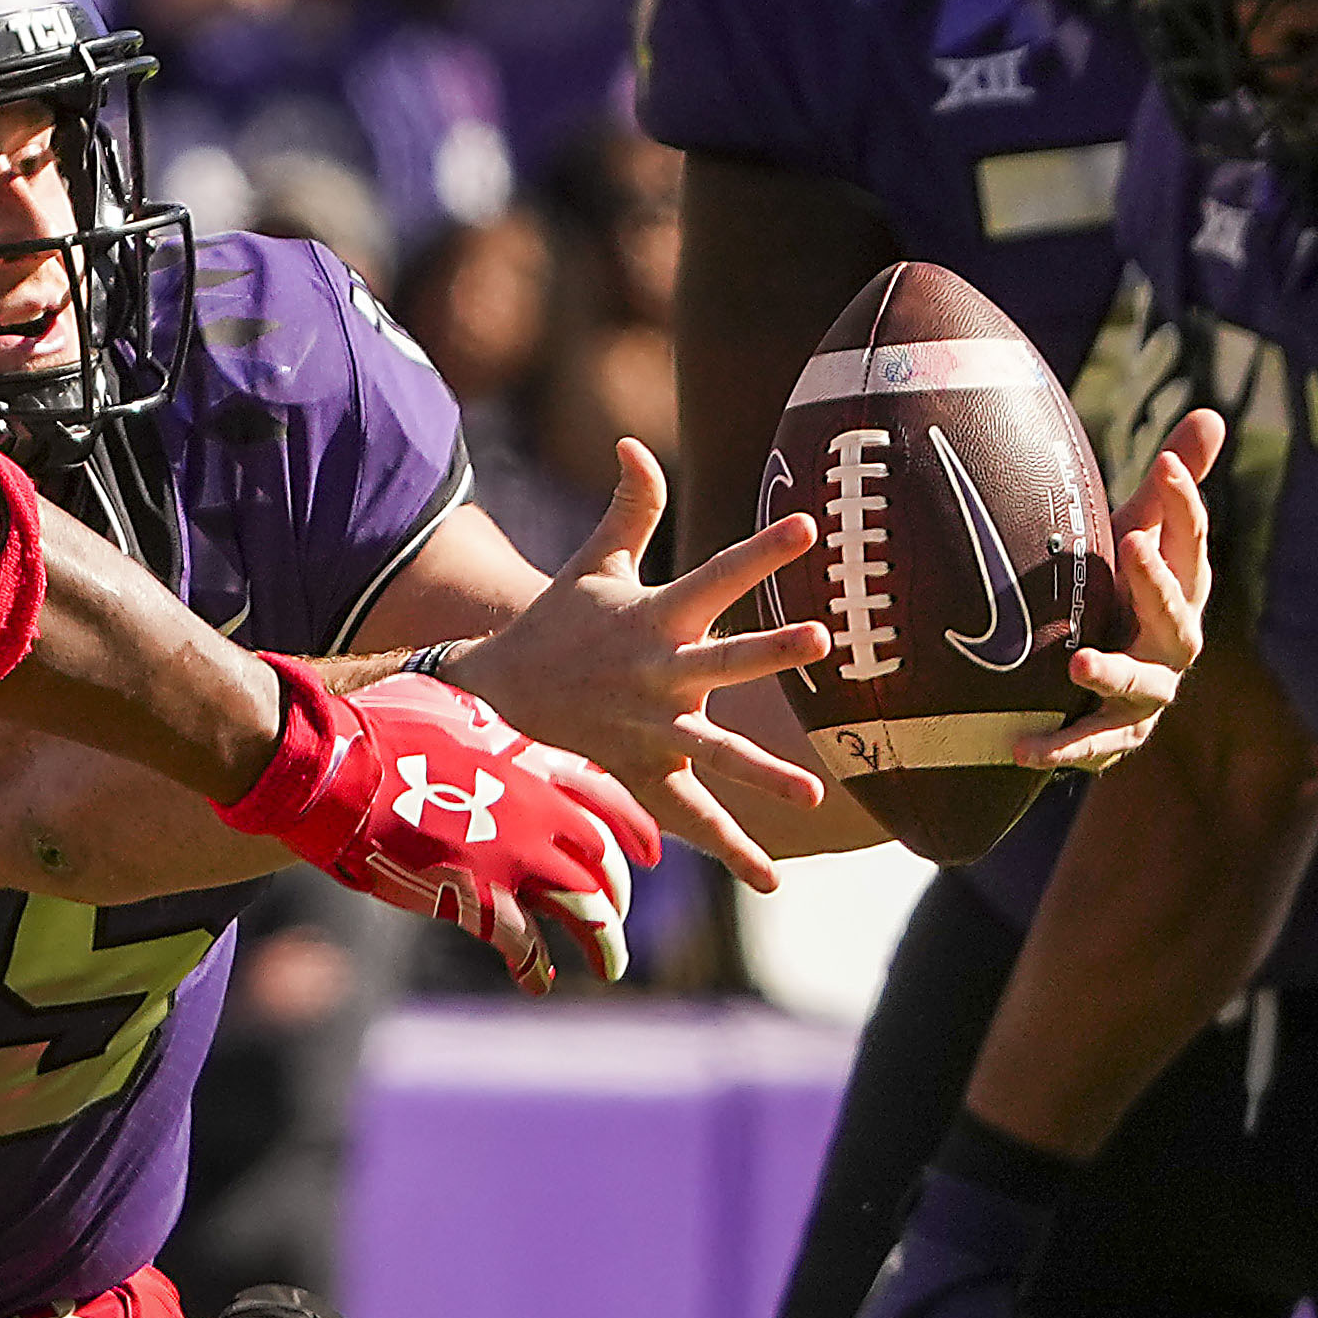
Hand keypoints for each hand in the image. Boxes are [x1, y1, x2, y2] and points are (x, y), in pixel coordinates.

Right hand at [215, 658, 661, 988]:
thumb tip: (487, 727)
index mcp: (531, 762)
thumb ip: (484, 728)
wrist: (336, 768)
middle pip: (603, 863)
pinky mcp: (478, 900)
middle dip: (617, 893)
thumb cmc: (377, 727)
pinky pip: (527, 945)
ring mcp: (512, 859)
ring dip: (603, 942)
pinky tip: (538, 981)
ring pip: (586, 910)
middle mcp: (537, 813)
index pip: (606, 798)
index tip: (650, 854)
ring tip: (610, 965)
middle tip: (616, 915)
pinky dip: (538, 967)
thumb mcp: (447, 707)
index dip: (634, 828)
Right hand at [434, 439, 829, 891]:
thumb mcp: (593, 564)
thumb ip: (630, 508)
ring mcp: (651, 730)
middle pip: (722, 660)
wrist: (498, 693)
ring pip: (711, 752)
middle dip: (769, 651)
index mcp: (654, 619)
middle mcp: (657, 675)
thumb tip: (634, 442)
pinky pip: (691, 817)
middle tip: (819, 637)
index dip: (761, 549)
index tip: (807, 525)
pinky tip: (773, 875)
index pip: (716, 574)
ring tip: (811, 794)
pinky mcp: (644, 773)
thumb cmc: (561, 622)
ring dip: (759, 773)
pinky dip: (731, 849)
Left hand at [1013, 410, 1223, 774]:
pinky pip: (1091, 744)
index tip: (1166, 467)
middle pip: (1177, 614)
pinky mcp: (1115, 733)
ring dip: (1113, 672)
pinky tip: (1019, 747)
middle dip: (1157, 581)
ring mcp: (1148, 692)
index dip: (1185, 503)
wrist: (1106, 682)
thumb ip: (1169, 487)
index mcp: (1182, 590)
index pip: (1192, 543)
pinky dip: (1059, 747)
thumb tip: (1211, 413)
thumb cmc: (1122, 593)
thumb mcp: (1140, 534)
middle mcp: (1174, 642)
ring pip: (1142, 685)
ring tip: (1078, 664)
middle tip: (1134, 543)